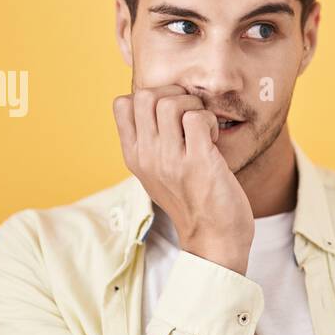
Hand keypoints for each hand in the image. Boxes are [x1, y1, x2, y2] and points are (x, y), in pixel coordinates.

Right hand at [112, 83, 254, 274]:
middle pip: (145, 95)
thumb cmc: (192, 203)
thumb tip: (157, 106)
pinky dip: (209, 121)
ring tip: (203, 130)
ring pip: (170, 102)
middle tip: (189, 117)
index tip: (170, 115)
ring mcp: (170, 161)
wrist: (213, 239)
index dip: (150, 97)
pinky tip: (213, 140)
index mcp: (134, 156)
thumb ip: (151, 145)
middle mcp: (146, 157)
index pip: (121, 104)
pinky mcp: (197, 164)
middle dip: (174, 95)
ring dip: (194, 107)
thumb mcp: (157, 175)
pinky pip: (197, 118)